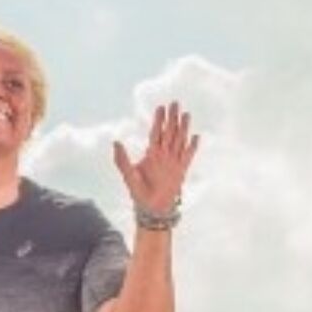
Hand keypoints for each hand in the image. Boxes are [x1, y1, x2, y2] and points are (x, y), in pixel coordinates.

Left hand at [111, 101, 197, 221]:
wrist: (152, 208)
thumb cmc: (139, 193)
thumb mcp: (128, 175)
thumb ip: (121, 159)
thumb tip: (115, 142)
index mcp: (152, 154)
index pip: (156, 132)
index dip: (158, 120)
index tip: (160, 107)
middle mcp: (164, 155)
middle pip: (169, 132)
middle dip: (172, 118)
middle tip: (175, 103)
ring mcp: (174, 161)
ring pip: (180, 140)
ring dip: (183, 128)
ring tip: (186, 114)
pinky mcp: (182, 170)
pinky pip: (188, 156)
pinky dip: (192, 147)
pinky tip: (196, 137)